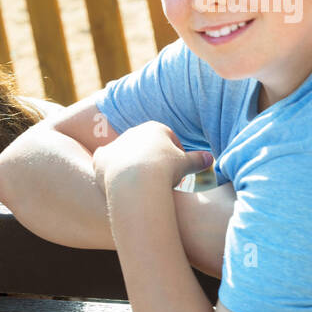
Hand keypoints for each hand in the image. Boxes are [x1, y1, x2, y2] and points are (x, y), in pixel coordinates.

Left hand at [92, 121, 211, 195]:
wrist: (137, 181)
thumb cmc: (165, 170)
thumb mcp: (186, 165)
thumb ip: (197, 160)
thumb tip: (210, 159)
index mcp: (155, 128)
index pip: (167, 139)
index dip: (173, 154)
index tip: (176, 170)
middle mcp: (132, 131)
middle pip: (144, 146)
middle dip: (151, 159)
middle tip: (158, 178)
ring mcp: (115, 143)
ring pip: (124, 153)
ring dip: (130, 164)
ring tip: (138, 183)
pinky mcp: (101, 157)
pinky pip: (104, 161)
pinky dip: (109, 169)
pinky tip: (115, 179)